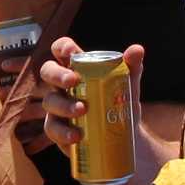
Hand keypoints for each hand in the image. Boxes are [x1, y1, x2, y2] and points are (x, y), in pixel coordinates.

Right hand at [36, 38, 176, 184]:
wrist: (125, 136)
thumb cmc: (120, 102)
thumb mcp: (127, 83)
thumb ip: (132, 66)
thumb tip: (137, 50)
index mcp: (75, 67)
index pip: (61, 50)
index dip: (62, 47)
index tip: (71, 52)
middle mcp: (61, 85)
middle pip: (48, 72)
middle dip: (58, 74)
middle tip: (73, 80)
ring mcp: (57, 107)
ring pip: (50, 101)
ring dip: (64, 105)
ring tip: (82, 109)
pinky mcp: (57, 130)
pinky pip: (53, 129)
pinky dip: (63, 132)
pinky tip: (77, 135)